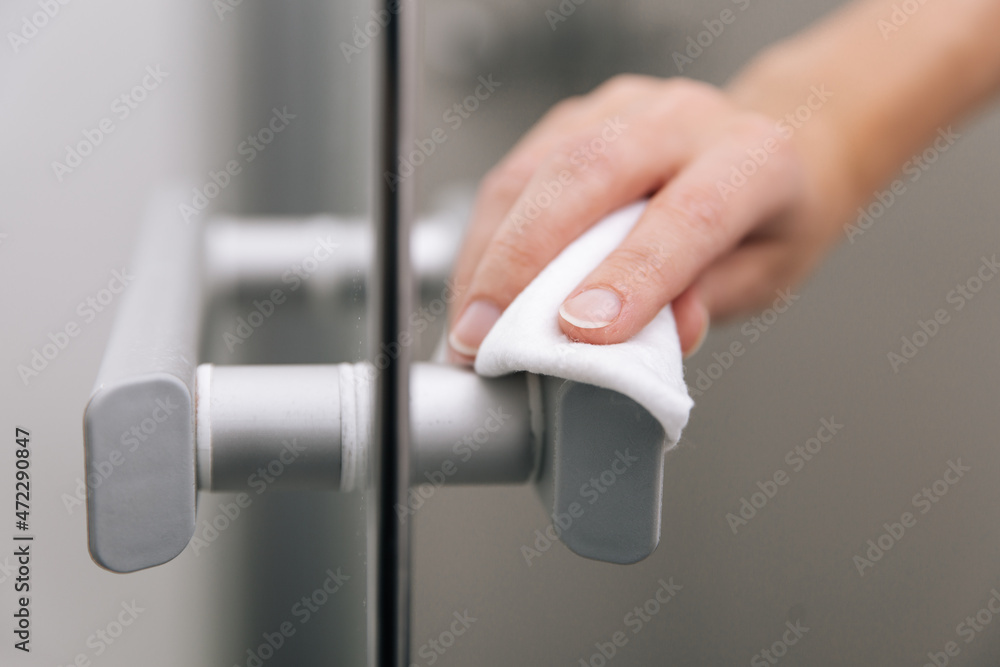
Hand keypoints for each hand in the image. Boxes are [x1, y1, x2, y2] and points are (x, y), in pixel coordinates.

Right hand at [447, 74, 836, 360]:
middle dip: (523, 259)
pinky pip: (515, 171)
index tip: (579, 332)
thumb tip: (650, 339)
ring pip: (537, 168)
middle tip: (485, 334)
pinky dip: (486, 234)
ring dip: (490, 251)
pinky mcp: (574, 119)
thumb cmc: (765, 216)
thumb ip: (706, 300)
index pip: (687, 216)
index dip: (631, 276)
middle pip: (589, 172)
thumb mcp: (762, 273)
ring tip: (469, 321)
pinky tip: (476, 283)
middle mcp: (683, 118)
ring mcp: (622, 109)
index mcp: (751, 158)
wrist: (766, 142)